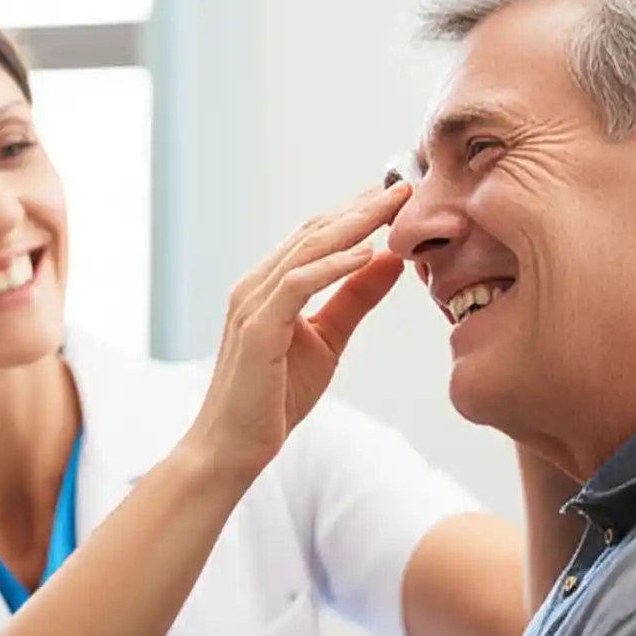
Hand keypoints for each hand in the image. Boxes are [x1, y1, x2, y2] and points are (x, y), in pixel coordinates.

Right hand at [186, 182, 411, 480]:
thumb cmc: (272, 399)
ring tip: (392, 208)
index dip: (356, 213)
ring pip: (305, 250)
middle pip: (312, 233)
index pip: (315, 237)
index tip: (397, 196)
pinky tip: (367, 254)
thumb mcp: (327, 340)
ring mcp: (251, 305)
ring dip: (353, 225)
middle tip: (403, 187)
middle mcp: (254, 286)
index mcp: (268, 287)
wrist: (231, 448)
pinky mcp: (257, 329)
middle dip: (360, 209)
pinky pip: (298, 284)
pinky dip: (333, 266)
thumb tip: (389, 260)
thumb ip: (354, 299)